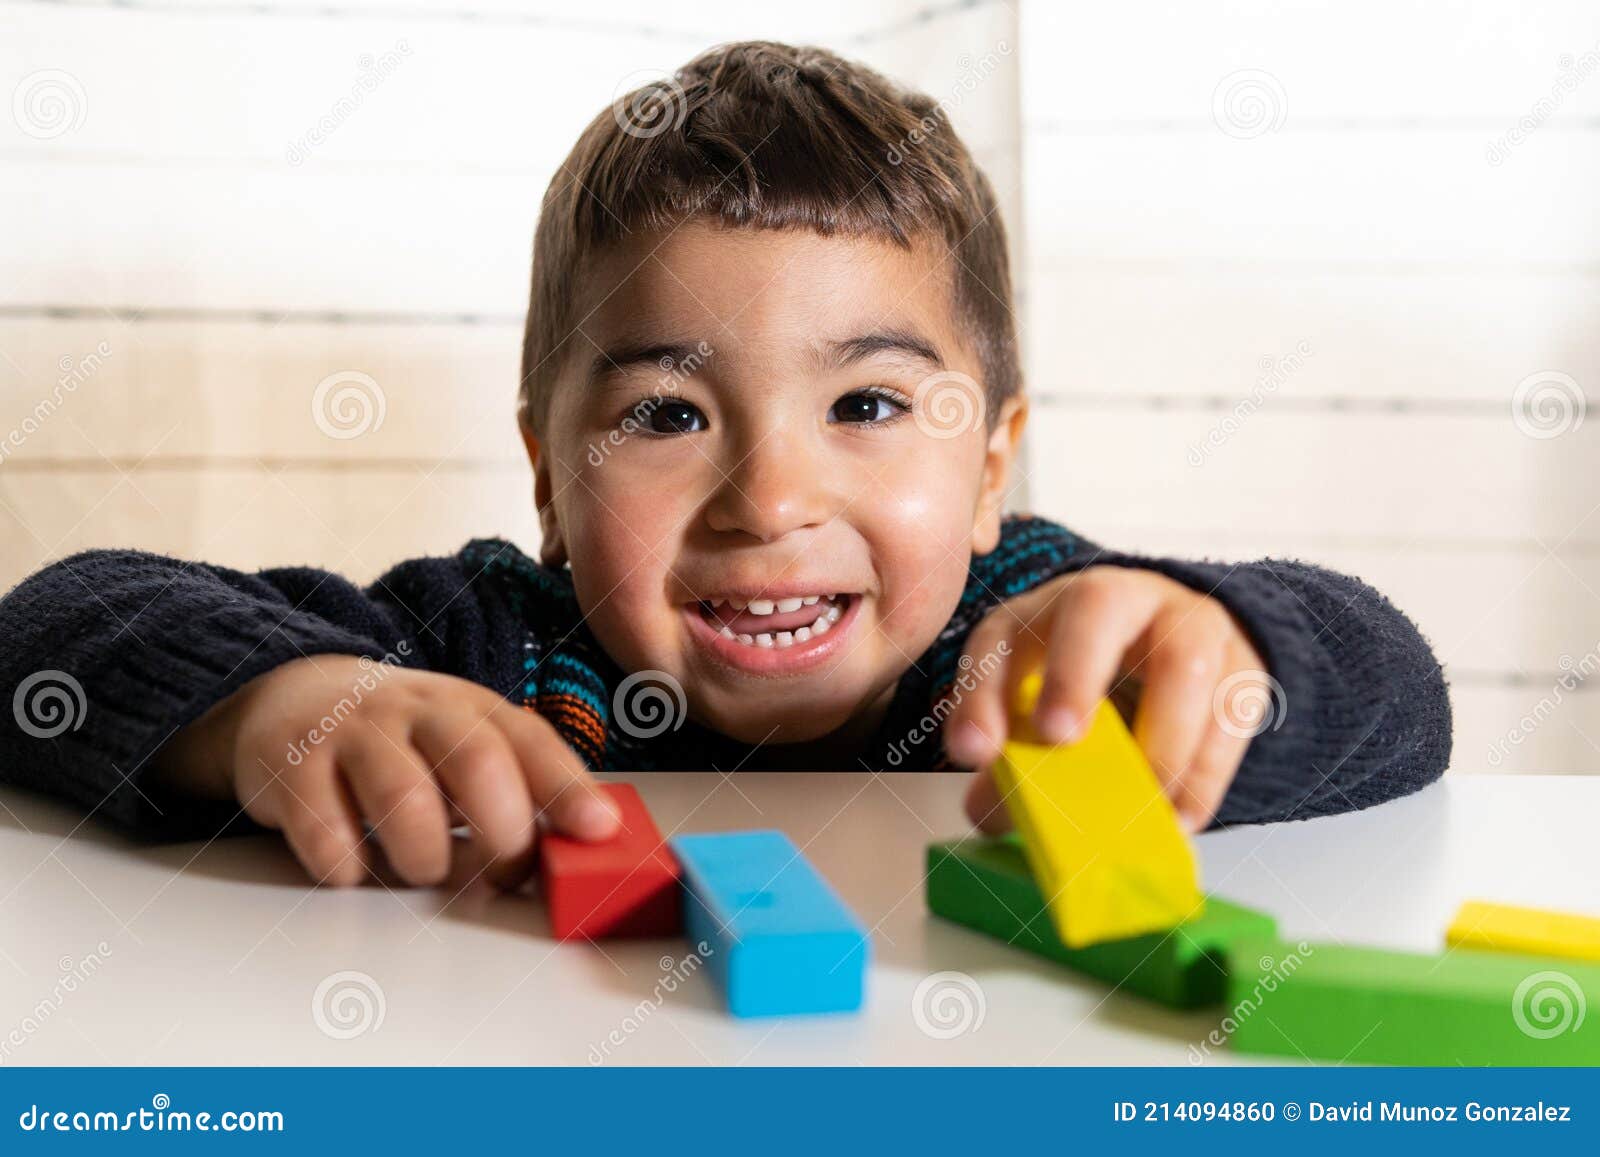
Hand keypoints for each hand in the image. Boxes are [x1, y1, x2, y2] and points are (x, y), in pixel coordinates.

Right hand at [151, 656, 619, 886]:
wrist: (294, 699)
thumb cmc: (402, 741)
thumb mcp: (464, 746)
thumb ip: (517, 789)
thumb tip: (577, 850)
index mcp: (473, 708)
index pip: (530, 742)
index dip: (568, 787)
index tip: (597, 830)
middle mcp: (417, 711)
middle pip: (476, 762)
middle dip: (501, 833)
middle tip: (499, 875)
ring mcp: (353, 735)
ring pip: (405, 798)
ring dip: (425, 857)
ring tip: (423, 868)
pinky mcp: (293, 768)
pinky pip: (327, 833)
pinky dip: (350, 868)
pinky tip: (354, 866)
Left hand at [943, 566, 1268, 832]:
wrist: (1175, 647)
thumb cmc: (1087, 681)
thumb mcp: (1034, 709)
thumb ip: (1007, 759)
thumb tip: (991, 812)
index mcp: (1042, 613)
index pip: (1000, 637)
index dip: (982, 695)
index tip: (974, 753)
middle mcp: (1115, 598)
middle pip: (1096, 605)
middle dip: (1074, 674)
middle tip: (1060, 740)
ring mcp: (1185, 622)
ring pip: (1185, 658)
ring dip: (1162, 740)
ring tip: (1142, 808)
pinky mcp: (1238, 662)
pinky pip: (1233, 709)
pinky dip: (1206, 771)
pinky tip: (1181, 815)